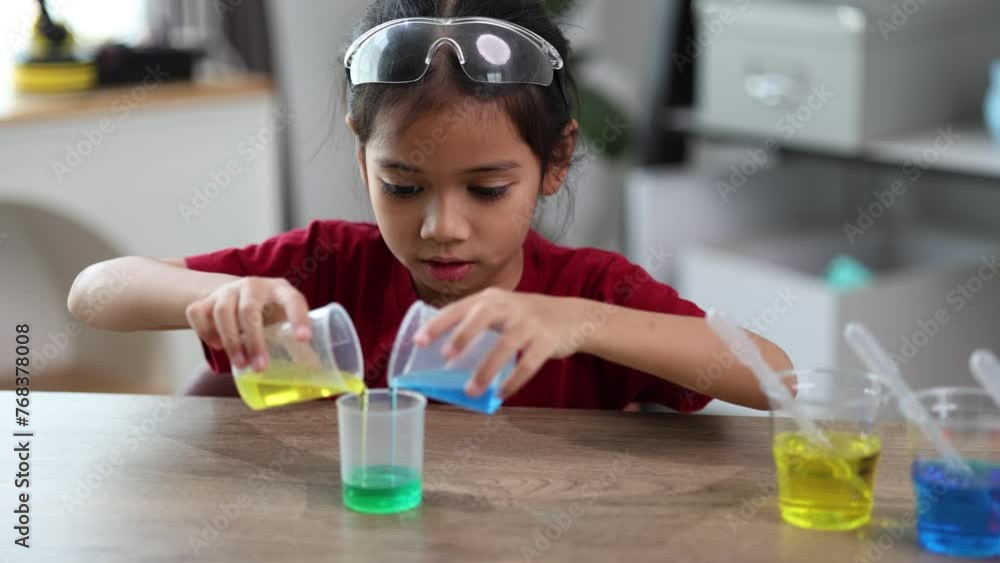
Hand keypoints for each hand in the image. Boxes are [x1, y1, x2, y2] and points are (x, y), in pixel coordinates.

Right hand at [185, 277, 310, 371]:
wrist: (236, 296)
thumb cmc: (267, 313)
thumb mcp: (283, 321)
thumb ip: (295, 341)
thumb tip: (313, 368)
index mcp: (279, 289)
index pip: (292, 300)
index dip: (299, 318)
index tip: (304, 339)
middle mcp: (253, 285)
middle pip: (249, 310)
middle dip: (254, 342)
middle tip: (260, 367)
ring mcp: (226, 290)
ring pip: (222, 312)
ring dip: (231, 342)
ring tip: (240, 364)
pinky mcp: (205, 299)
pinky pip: (198, 314)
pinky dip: (206, 333)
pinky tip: (219, 346)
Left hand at [413, 288, 587, 398]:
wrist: (573, 317)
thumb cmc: (526, 317)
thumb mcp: (501, 309)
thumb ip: (476, 323)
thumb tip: (442, 356)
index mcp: (491, 299)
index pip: (460, 307)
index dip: (438, 323)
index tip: (419, 341)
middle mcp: (509, 306)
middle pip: (483, 316)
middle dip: (462, 336)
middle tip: (446, 358)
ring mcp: (530, 323)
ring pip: (505, 345)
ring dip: (486, 370)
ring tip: (470, 391)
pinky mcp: (546, 341)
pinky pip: (527, 364)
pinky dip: (513, 381)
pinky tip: (501, 395)